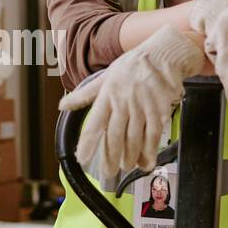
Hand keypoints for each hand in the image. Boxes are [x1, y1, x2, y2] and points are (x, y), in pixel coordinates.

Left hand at [58, 24, 204, 176]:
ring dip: (129, 157)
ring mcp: (142, 108)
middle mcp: (124, 102)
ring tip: (125, 167)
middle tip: (108, 172)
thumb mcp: (105, 76)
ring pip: (134, 139)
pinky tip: (146, 162)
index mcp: (108, 94)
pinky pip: (153, 137)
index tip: (82, 158)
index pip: (95, 123)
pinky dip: (149, 152)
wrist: (163, 55)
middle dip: (110, 158)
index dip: (87, 143)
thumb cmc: (133, 65)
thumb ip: (84, 94)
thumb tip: (63, 105)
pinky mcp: (159, 111)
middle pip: (115, 137)